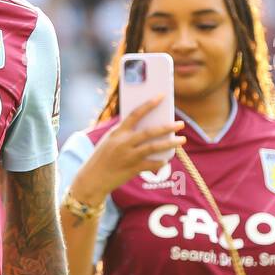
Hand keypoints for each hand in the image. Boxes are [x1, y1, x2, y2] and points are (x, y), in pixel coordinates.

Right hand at [69, 95, 184, 203]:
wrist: (92, 179)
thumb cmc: (102, 158)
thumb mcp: (110, 141)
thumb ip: (125, 134)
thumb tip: (150, 128)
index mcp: (117, 133)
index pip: (135, 114)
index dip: (149, 104)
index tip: (161, 96)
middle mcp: (123, 143)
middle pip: (149, 132)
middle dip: (167, 127)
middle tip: (181, 124)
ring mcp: (128, 156)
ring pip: (153, 147)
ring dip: (170, 143)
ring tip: (182, 140)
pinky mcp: (131, 169)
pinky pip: (151, 164)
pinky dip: (160, 162)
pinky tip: (166, 160)